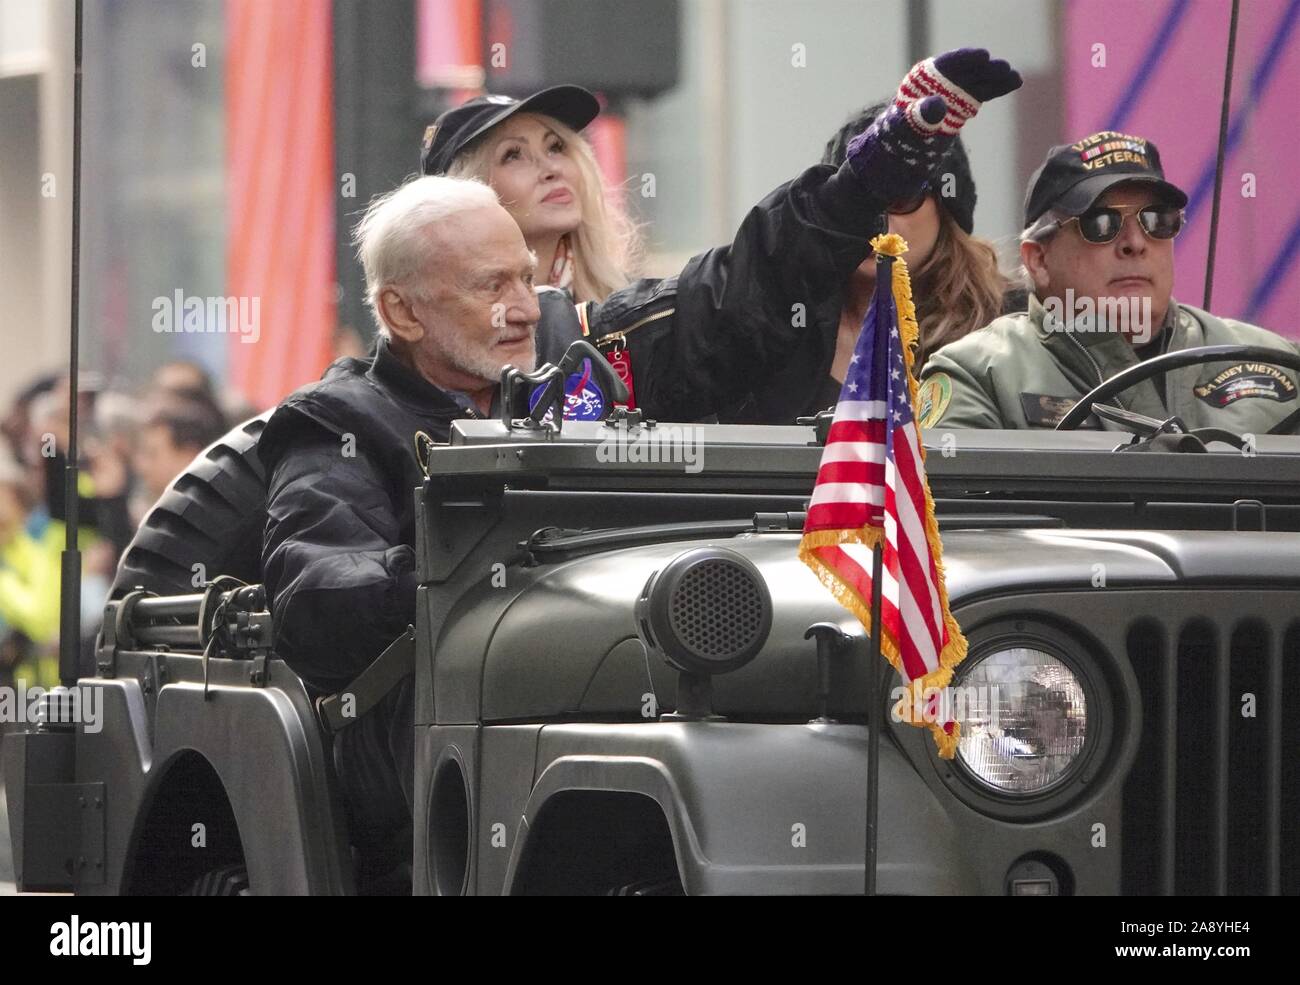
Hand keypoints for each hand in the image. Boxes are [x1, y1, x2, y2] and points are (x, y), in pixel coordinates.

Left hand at [846, 48, 1020, 202]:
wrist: (891, 162)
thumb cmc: (893, 144)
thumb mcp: (905, 131)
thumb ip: (919, 117)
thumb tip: (936, 105)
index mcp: (918, 84)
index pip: (943, 66)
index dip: (963, 60)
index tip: (983, 57)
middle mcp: (934, 87)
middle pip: (963, 73)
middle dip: (984, 70)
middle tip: (1004, 69)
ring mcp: (947, 98)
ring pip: (974, 83)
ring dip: (994, 79)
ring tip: (1014, 78)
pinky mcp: (956, 111)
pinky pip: (978, 96)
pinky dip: (993, 90)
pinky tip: (1010, 84)